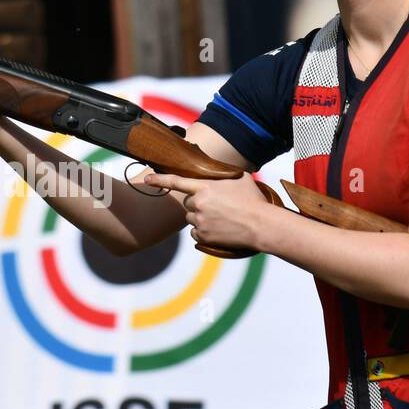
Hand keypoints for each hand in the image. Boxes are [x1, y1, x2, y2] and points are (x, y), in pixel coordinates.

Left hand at [142, 172, 268, 251]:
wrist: (261, 225)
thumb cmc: (254, 200)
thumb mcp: (239, 178)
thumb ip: (222, 174)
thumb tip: (216, 172)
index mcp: (205, 187)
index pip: (177, 181)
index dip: (160, 179)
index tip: (147, 179)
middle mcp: (199, 204)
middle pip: (187, 202)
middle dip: (198, 203)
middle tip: (217, 206)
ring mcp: (200, 221)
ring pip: (191, 218)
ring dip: (200, 217)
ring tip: (221, 218)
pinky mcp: (203, 236)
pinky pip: (195, 233)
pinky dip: (204, 232)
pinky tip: (219, 229)